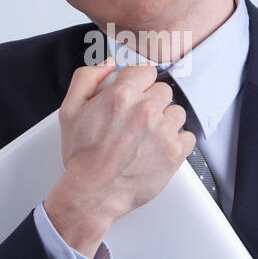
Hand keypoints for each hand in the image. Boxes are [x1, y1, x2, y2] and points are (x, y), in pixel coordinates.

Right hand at [50, 60, 195, 234]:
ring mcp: (163, 132)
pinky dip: (177, 142)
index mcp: (121, 95)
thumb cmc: (82, 156)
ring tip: (148, 136)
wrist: (92, 194)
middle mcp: (145, 110)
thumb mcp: (69, 110)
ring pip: (177, 112)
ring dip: (165, 121)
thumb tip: (108, 65)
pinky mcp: (174, 153)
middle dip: (151, 101)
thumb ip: (87, 78)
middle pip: (163, 90)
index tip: (134, 94)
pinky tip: (159, 148)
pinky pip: (188, 136)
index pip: (146, 71)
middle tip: (137, 119)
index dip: (138, 83)